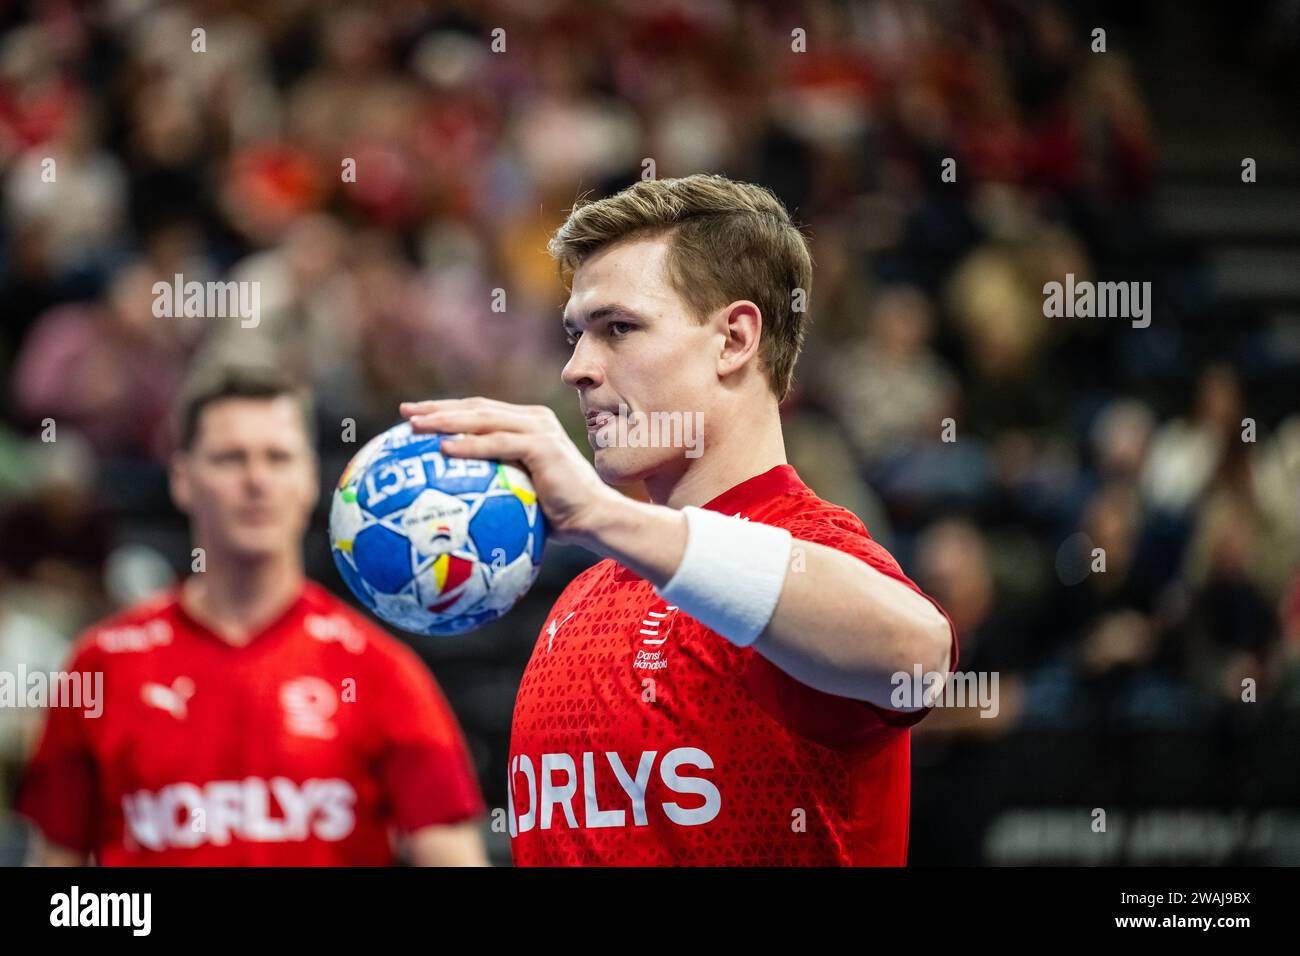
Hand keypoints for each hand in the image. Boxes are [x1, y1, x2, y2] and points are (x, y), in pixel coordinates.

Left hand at [400, 397, 621, 546]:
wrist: (594, 519)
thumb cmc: (556, 517)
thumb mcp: (521, 495)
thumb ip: (495, 486)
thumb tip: (454, 504)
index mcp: (526, 426)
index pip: (479, 412)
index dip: (445, 411)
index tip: (412, 417)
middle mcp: (533, 420)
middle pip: (476, 408)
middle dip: (437, 408)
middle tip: (405, 413)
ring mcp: (538, 430)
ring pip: (482, 419)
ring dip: (445, 421)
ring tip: (415, 427)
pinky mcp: (542, 446)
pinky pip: (497, 443)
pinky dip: (469, 446)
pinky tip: (443, 450)